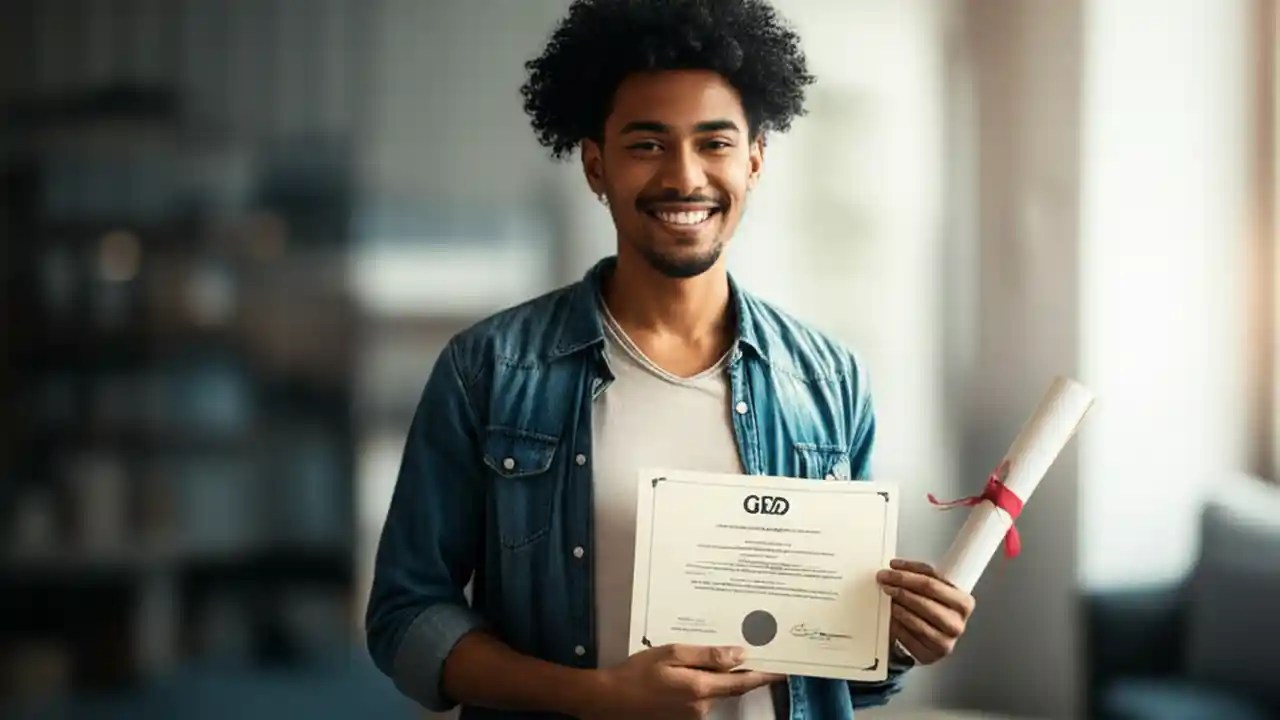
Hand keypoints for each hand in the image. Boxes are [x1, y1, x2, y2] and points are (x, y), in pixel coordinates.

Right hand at [576, 644, 782, 719]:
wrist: (607, 701)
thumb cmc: (637, 673)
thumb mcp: (671, 654)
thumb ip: (707, 655)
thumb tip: (739, 654)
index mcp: (701, 689)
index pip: (743, 682)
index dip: (765, 674)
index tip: (785, 666)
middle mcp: (702, 707)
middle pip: (728, 686)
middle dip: (734, 669)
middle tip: (742, 646)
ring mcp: (692, 716)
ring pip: (712, 691)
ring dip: (712, 676)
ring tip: (701, 656)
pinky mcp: (682, 719)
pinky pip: (698, 697)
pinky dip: (698, 684)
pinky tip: (682, 673)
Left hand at [876, 559, 974, 664]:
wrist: (937, 637)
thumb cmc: (936, 608)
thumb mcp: (937, 590)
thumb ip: (922, 577)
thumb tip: (895, 568)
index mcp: (964, 603)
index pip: (932, 583)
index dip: (908, 573)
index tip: (893, 567)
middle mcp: (957, 624)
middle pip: (922, 600)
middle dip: (899, 587)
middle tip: (884, 580)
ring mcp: (944, 641)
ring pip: (913, 619)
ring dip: (896, 606)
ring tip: (887, 597)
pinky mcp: (929, 654)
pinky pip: (906, 636)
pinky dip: (894, 623)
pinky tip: (889, 615)